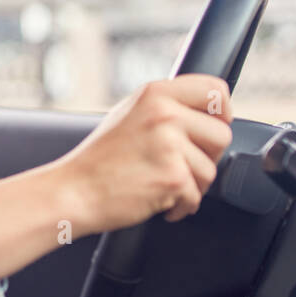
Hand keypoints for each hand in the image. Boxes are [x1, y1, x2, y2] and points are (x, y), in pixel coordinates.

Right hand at [57, 75, 233, 234]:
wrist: (73, 191)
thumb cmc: (99, 160)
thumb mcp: (130, 114)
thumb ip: (167, 107)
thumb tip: (208, 114)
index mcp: (156, 93)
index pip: (215, 90)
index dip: (222, 112)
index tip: (211, 129)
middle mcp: (164, 113)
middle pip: (222, 134)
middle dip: (207, 157)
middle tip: (180, 167)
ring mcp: (169, 144)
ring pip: (211, 170)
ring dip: (192, 186)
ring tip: (163, 185)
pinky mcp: (172, 176)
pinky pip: (197, 196)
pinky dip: (180, 206)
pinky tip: (158, 201)